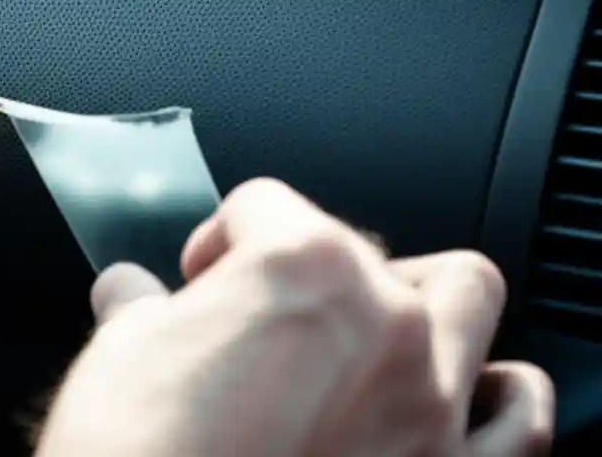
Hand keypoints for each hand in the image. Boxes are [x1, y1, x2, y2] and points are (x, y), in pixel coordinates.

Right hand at [34, 178, 552, 456]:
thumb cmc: (138, 452)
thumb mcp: (119, 357)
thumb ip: (139, 308)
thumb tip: (129, 293)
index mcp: (300, 267)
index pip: (262, 205)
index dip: (218, 240)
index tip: (200, 277)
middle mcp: (383, 321)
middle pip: (356, 245)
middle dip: (304, 269)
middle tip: (259, 317)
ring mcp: (431, 403)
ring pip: (465, 296)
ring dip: (417, 301)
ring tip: (365, 330)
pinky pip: (518, 417)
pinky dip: (493, 396)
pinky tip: (451, 398)